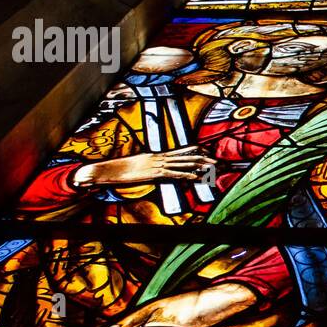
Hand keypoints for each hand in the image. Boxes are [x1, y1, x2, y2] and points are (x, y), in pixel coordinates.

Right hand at [73, 146, 216, 187]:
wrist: (111, 169)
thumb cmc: (121, 168)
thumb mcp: (137, 165)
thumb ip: (146, 165)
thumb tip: (151, 168)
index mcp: (155, 155)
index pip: (177, 152)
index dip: (190, 151)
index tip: (202, 150)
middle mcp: (159, 158)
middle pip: (184, 157)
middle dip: (201, 159)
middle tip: (215, 160)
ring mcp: (158, 165)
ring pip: (182, 164)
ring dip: (198, 166)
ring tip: (211, 167)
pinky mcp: (155, 174)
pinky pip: (173, 174)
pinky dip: (185, 175)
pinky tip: (195, 176)